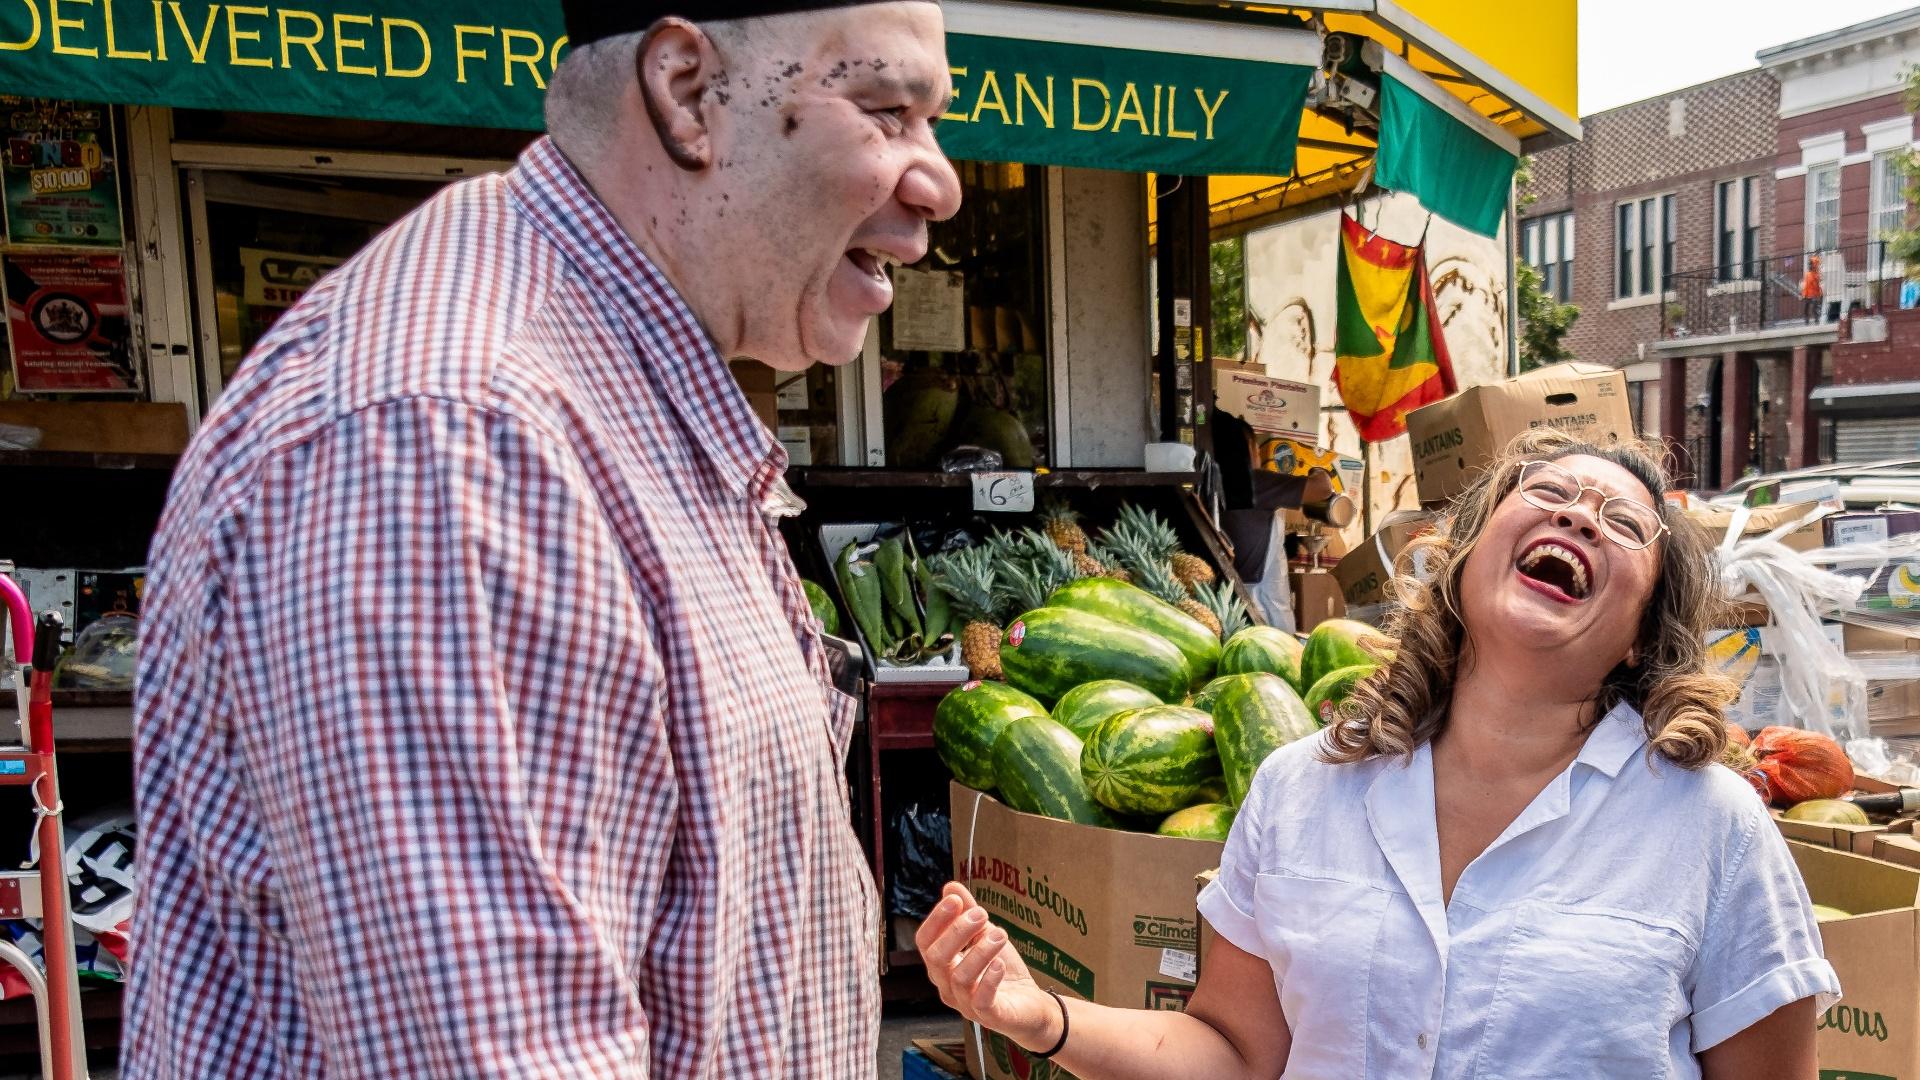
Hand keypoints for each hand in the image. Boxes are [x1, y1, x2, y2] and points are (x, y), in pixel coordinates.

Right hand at [916, 883, 1057, 1049]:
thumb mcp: (984, 934)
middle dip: (957, 932)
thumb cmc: (1000, 968)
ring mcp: (966, 1004)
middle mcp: (947, 986)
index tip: (956, 900)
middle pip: (937, 959)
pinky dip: (990, 980)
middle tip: (982, 914)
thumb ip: (967, 913)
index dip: (937, 920)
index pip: (925, 942)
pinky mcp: (989, 1017)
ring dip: (980, 952)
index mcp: (941, 965)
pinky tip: (1000, 963)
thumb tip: (951, 887)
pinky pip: (982, 1001)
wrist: (1028, 1002)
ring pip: (960, 978)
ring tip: (999, 934)